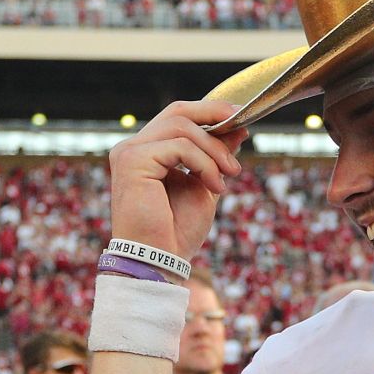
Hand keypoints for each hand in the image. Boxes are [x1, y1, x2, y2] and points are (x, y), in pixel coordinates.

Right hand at [105, 100, 248, 259]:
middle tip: (243, 130)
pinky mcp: (132, 161)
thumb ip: (216, 156)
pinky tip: (215, 186)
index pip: (177, 117)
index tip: (239, 118)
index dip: (209, 111)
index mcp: (147, 152)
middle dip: (214, 115)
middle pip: (177, 112)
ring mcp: (129, 153)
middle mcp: (133, 148)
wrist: (161, 261)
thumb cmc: (177, 231)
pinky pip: (179, 146)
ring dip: (214, 150)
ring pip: (182, 127)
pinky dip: (204, 164)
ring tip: (230, 175)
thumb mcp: (206, 184)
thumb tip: (237, 130)